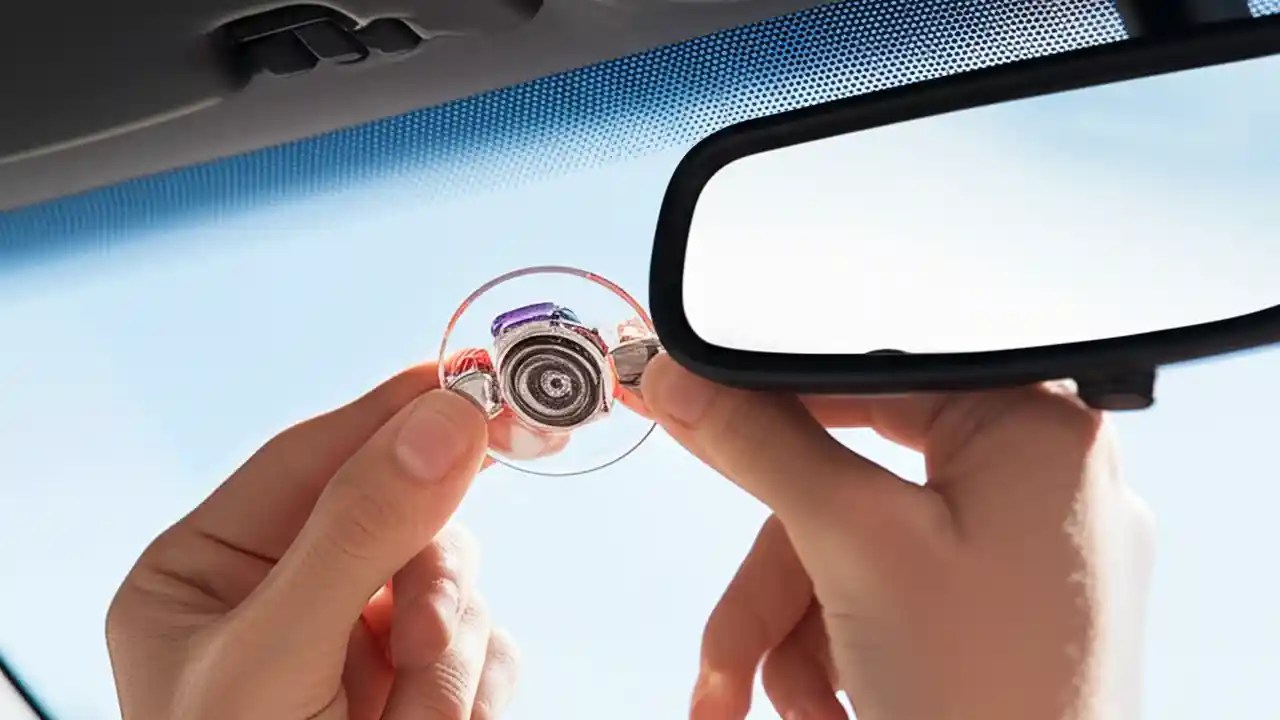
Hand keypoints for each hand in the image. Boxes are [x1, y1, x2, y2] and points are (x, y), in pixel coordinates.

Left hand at [107, 365, 519, 719]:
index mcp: (210, 568)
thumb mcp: (277, 660)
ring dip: (447, 664)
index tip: (479, 379)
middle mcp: (286, 593)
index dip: (400, 412)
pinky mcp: (418, 686)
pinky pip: (489, 646)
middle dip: (426, 589)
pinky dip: (476, 695)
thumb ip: (360, 531)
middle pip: (406, 518)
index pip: (317, 454)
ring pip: (458, 585)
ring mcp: (358, 640)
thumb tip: (449, 416)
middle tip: (418, 648)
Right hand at [641, 355, 1154, 719]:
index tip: (693, 402)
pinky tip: (828, 709)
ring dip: (789, 633)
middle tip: (725, 630)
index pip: (868, 373)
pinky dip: (833, 650)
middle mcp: (1040, 481)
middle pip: (847, 481)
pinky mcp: (1001, 611)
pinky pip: (885, 594)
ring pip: (852, 549)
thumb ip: (761, 444)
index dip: (767, 397)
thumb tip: (687, 377)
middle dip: (775, 580)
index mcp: (1036, 432)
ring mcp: (1023, 553)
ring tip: (756, 704)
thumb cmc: (987, 702)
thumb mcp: (852, 547)